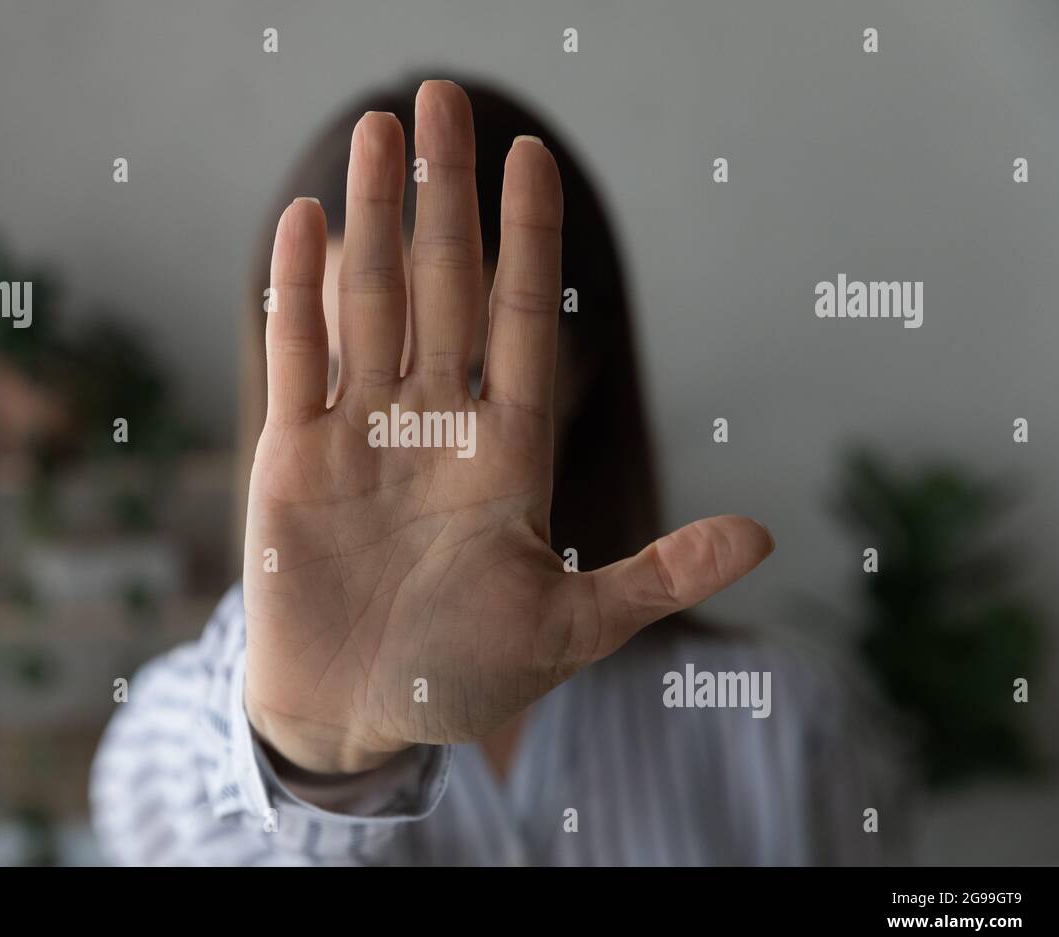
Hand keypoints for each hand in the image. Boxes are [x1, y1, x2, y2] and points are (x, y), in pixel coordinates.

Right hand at [243, 80, 773, 774]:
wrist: (354, 715)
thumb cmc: (463, 678)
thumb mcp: (571, 629)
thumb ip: (655, 577)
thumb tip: (763, 534)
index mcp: (506, 456)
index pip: (521, 325)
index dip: (526, 240)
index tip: (533, 158)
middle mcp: (434, 426)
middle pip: (443, 289)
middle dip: (445, 195)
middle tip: (446, 99)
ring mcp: (362, 434)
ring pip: (371, 302)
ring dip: (376, 217)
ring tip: (383, 131)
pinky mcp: (295, 456)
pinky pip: (297, 357)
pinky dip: (297, 291)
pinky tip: (308, 219)